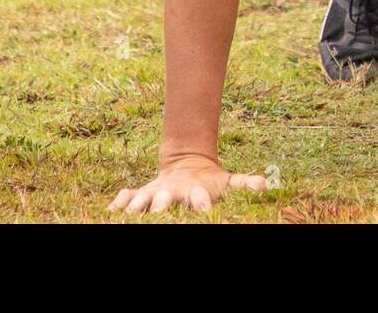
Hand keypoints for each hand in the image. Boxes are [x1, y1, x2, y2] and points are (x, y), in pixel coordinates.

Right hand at [108, 154, 268, 214]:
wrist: (186, 163)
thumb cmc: (209, 181)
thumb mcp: (227, 182)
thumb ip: (244, 183)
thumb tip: (266, 184)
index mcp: (194, 191)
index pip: (199, 198)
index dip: (202, 203)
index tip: (204, 208)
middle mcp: (173, 192)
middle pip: (165, 200)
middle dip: (160, 207)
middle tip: (157, 214)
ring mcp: (155, 192)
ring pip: (141, 199)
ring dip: (135, 206)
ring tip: (129, 214)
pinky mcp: (141, 194)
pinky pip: (126, 196)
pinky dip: (118, 202)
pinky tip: (111, 209)